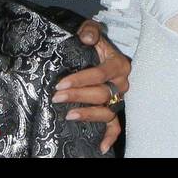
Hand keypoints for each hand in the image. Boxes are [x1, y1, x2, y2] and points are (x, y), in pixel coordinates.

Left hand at [50, 19, 129, 152]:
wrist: (96, 49)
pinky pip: (115, 125)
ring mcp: (119, 98)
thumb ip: (89, 30)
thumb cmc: (91, 40)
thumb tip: (87, 38)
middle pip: (101, 93)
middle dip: (78, 96)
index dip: (81, 79)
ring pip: (107, 111)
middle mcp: (121, 83)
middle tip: (57, 97)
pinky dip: (109, 136)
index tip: (61, 83)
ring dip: (88, 114)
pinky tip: (100, 146)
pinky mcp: (115, 109)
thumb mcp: (90, 30)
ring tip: (69, 115)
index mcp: (117, 64)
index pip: (100, 74)